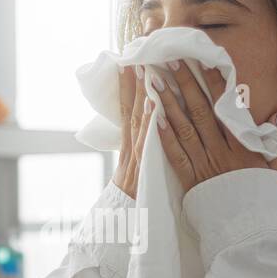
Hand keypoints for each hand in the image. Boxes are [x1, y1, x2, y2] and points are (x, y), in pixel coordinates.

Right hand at [111, 66, 151, 198]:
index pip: (127, 110)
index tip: (128, 64)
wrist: (123, 221)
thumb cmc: (132, 195)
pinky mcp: (142, 167)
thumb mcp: (134, 168)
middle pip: (130, 109)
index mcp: (130, 145)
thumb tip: (149, 127)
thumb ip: (140, 147)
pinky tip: (153, 105)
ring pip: (138, 121)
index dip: (127, 88)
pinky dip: (150, 123)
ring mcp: (136, 156)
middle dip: (131, 83)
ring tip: (143, 70)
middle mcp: (131, 146)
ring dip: (140, 94)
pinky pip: (148, 142)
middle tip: (134, 56)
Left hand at [155, 62, 276, 192]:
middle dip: (185, 84)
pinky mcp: (191, 182)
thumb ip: (272, 139)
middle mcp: (222, 153)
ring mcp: (205, 167)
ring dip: (169, 103)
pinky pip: (175, 156)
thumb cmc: (263, 199)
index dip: (215, 83)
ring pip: (184, 129)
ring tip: (156, 81)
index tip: (205, 61)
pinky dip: (165, 136)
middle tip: (171, 60)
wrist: (251, 234)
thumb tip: (276, 112)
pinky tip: (155, 117)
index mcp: (243, 147)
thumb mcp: (275, 168)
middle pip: (200, 112)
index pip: (227, 108)